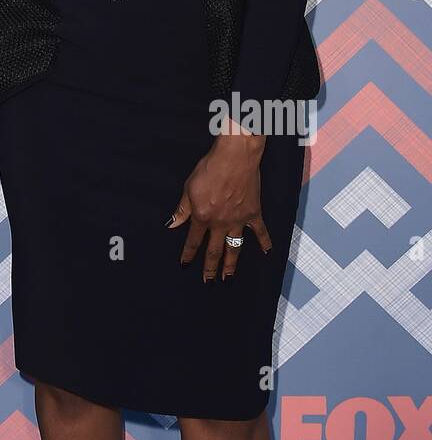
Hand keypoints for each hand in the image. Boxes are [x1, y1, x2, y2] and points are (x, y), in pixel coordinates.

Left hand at [166, 119, 270, 279]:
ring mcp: (238, 220)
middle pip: (214, 251)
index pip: (193, 240)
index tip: (184, 265)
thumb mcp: (189, 187)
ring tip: (229, 278)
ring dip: (231, 264)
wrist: (235, 157)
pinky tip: (266, 254)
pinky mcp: (253, 213)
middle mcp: (220, 223)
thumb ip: (182, 209)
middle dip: (210, 268)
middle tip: (209, 282)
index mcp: (202, 216)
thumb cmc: (210, 168)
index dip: (188, 254)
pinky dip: (264, 243)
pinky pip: (260, 232)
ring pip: (234, 247)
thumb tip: (172, 224)